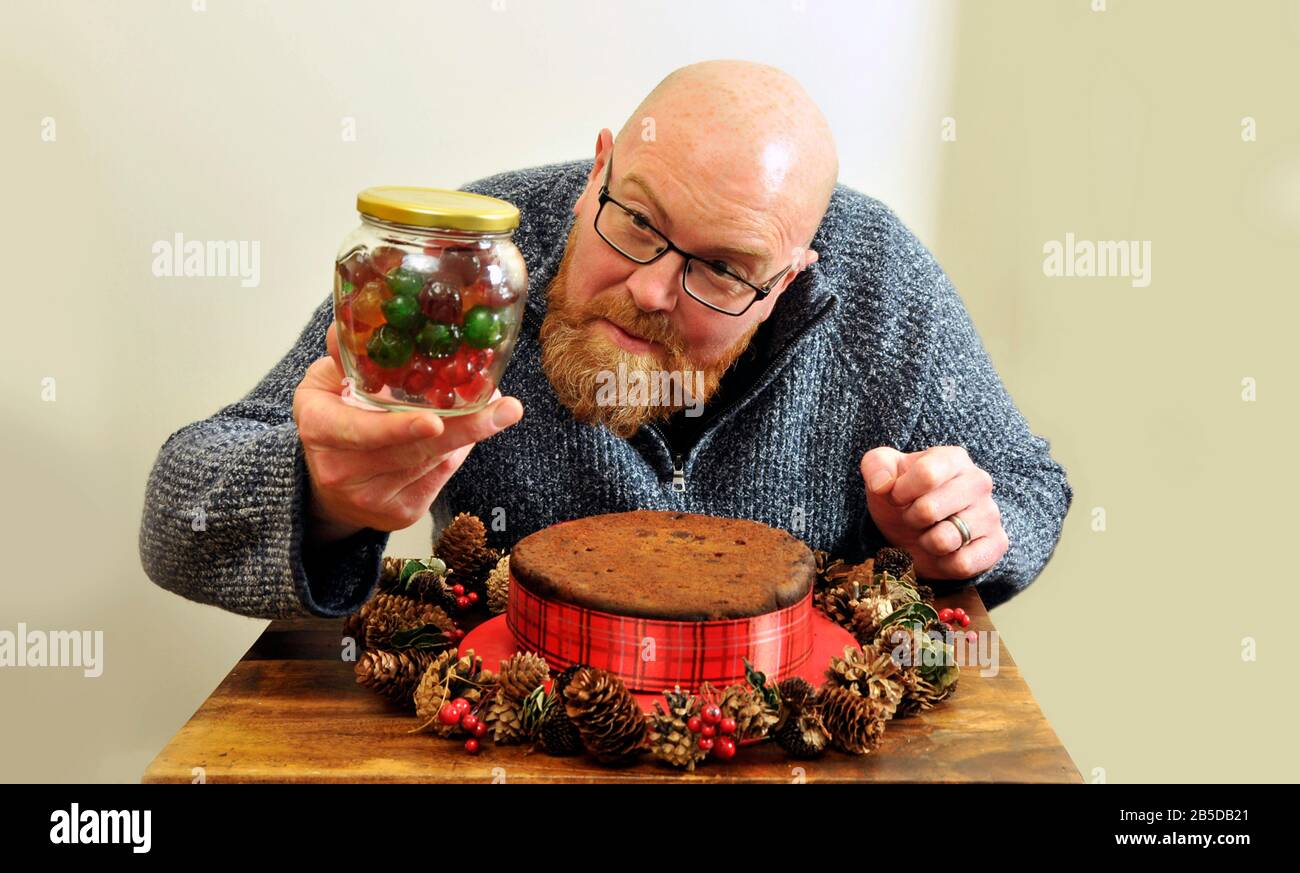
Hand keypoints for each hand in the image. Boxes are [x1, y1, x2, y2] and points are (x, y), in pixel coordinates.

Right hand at [292, 322, 523, 540]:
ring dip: (467, 433)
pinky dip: (458, 451)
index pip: (361, 432)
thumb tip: (360, 320)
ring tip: (497, 408)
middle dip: (464, 427)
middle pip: (412, 451)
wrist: (326, 484)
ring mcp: (371, 499)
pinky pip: (441, 477)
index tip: (435, 420)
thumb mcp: (326, 381)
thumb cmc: (332, 418)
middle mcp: (341, 471)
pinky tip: (469, 432)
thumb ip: (347, 355)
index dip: (398, 427)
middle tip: (505, 408)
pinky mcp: (400, 515)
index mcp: (319, 429)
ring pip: (434, 462)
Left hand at [860, 445, 1007, 579]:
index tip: (896, 498)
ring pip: (945, 540)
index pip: (926, 475)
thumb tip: (883, 485)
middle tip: (913, 518)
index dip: (900, 493)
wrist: (919, 530)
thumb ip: (876, 467)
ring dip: (926, 543)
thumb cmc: (902, 496)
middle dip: (911, 519)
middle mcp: (979, 481)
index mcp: (953, 458)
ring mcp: (991, 513)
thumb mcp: (881, 473)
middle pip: (930, 509)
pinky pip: (962, 563)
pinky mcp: (997, 544)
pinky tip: (943, 552)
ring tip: (929, 533)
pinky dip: (943, 564)